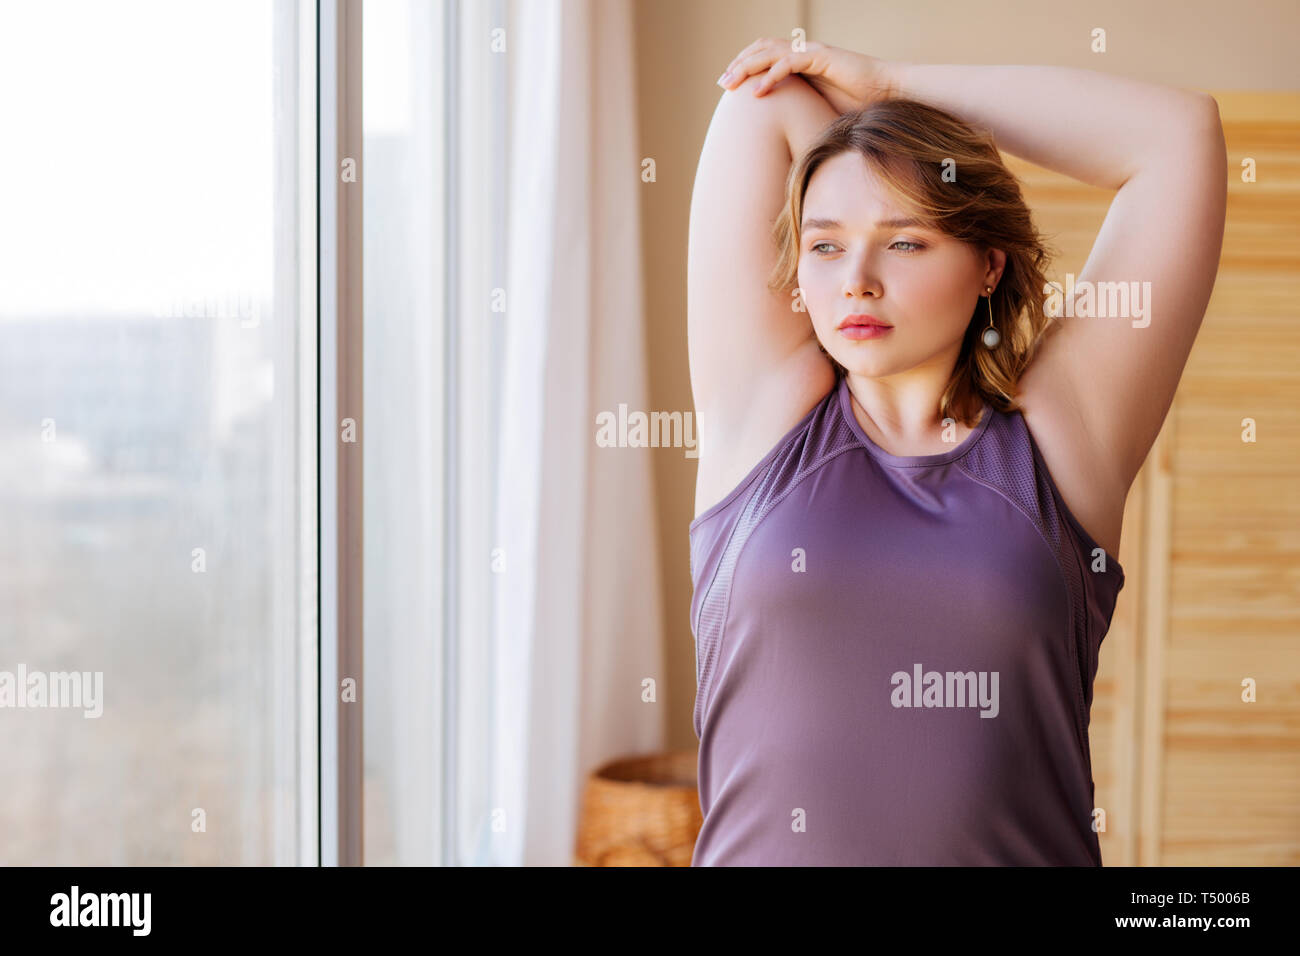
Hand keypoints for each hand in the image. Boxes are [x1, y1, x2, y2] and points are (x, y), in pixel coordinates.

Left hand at [717, 38, 896, 114]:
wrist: (887, 93)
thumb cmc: (857, 104)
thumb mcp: (819, 108)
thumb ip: (799, 110)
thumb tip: (780, 132)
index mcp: (801, 62)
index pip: (765, 56)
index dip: (745, 66)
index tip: (728, 85)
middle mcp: (804, 53)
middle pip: (762, 50)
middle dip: (740, 64)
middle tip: (723, 82)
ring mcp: (812, 52)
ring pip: (771, 52)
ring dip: (748, 67)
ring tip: (732, 83)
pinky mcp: (823, 57)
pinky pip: (790, 63)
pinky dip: (771, 76)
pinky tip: (758, 92)